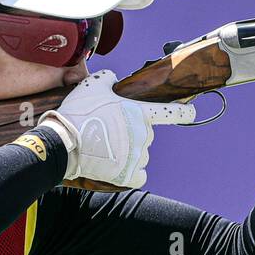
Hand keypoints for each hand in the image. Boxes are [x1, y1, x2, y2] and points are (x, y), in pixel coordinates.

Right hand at [39, 70, 194, 187]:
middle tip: (108, 131)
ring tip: (106, 148)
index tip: (191, 112)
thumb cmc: (79, 113)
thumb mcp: (93, 85)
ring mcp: (138, 157)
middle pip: (145, 134)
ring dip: (129, 152)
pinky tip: (116, 167)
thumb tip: (114, 78)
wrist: (64, 142)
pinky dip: (130, 173)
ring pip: (141, 154)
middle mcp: (144, 136)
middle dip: (131, 133)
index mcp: (141, 114)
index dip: (184, 112)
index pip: (173, 113)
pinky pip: (138, 175)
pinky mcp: (129, 175)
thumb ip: (109, 79)